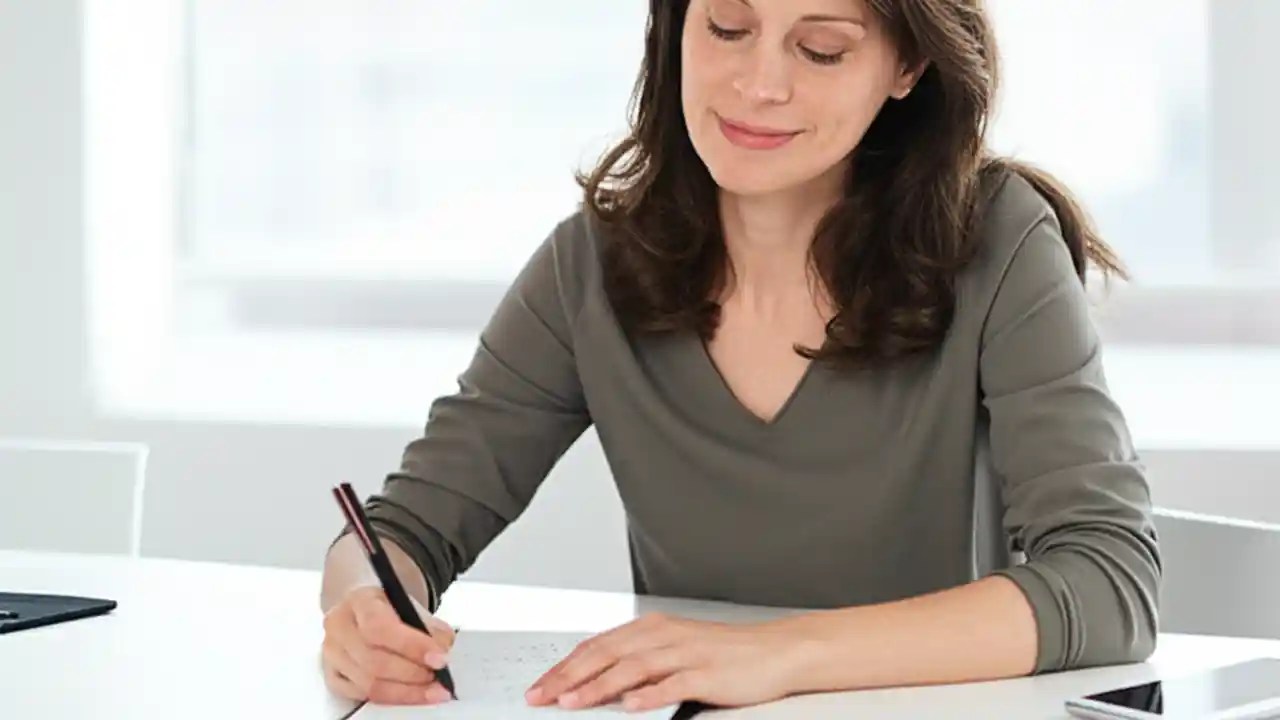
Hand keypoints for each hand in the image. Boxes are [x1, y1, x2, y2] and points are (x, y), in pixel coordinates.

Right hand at [321, 585, 457, 704]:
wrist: (362, 610)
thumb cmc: (387, 608)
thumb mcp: (411, 605)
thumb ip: (430, 627)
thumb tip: (445, 649)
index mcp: (359, 601)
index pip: (380, 627)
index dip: (412, 646)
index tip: (439, 658)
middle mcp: (339, 627)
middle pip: (374, 661)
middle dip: (412, 673)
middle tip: (438, 677)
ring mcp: (333, 654)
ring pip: (368, 684)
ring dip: (406, 691)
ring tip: (430, 689)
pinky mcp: (333, 677)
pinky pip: (363, 696)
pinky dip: (393, 698)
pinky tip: (412, 694)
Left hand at [525, 612, 817, 712]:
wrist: (776, 650)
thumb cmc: (725, 654)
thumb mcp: (675, 651)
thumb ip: (638, 663)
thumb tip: (598, 682)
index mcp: (652, 629)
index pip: (597, 646)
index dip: (565, 666)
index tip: (540, 686)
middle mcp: (664, 636)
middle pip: (607, 654)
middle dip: (569, 677)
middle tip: (542, 696)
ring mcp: (686, 653)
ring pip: (633, 667)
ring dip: (599, 686)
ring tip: (573, 702)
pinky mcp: (708, 672)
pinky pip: (674, 683)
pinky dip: (650, 694)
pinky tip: (631, 706)